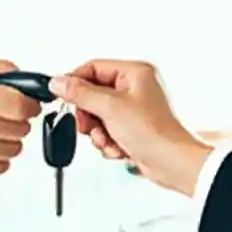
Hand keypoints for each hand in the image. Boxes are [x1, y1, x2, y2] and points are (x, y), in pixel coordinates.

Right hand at [49, 60, 211, 196]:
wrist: (172, 164)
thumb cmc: (155, 133)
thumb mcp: (110, 108)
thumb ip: (81, 93)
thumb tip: (59, 82)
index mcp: (134, 72)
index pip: (93, 68)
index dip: (76, 82)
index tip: (62, 95)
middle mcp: (135, 87)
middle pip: (93, 94)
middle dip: (89, 115)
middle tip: (89, 125)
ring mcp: (133, 108)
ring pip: (98, 115)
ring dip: (98, 132)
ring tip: (109, 140)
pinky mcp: (132, 128)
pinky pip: (107, 130)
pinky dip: (108, 141)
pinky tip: (118, 148)